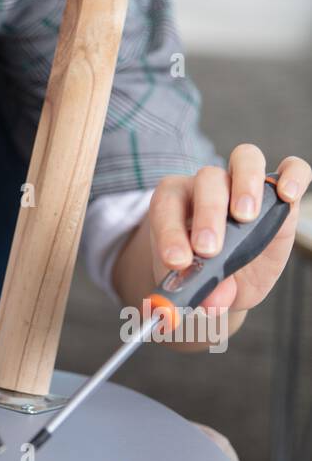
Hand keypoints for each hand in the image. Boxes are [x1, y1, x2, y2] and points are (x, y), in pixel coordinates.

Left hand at [147, 145, 310, 314]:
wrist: (226, 281)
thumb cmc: (203, 276)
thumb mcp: (198, 288)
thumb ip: (204, 292)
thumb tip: (215, 301)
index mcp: (175, 204)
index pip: (167, 202)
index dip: (170, 230)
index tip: (178, 262)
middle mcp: (208, 186)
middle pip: (207, 179)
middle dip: (208, 214)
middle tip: (210, 249)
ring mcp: (244, 185)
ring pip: (244, 160)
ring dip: (244, 186)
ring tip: (245, 218)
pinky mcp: (278, 194)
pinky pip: (291, 168)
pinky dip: (292, 176)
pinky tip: (286, 196)